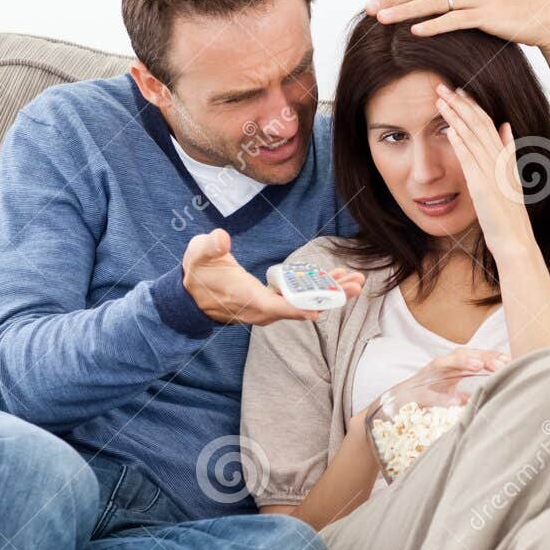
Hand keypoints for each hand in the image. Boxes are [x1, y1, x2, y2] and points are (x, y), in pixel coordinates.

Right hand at [182, 230, 365, 324]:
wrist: (193, 295)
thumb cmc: (198, 273)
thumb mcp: (199, 254)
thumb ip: (210, 247)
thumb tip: (221, 239)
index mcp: (247, 298)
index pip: (275, 306)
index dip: (297, 308)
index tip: (319, 308)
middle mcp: (262, 309)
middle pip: (300, 306)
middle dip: (329, 297)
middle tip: (356, 284)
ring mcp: (269, 308)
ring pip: (304, 304)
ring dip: (330, 294)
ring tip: (355, 281)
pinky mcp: (273, 303)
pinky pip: (300, 299)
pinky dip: (318, 291)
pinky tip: (336, 279)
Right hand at [349, 346, 509, 434]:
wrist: (389, 415)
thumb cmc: (427, 407)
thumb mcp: (454, 401)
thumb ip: (471, 397)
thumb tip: (501, 400)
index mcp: (453, 371)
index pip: (477, 358)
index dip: (494, 358)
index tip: (513, 362)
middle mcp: (440, 369)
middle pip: (464, 354)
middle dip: (483, 356)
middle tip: (501, 362)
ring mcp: (424, 378)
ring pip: (444, 364)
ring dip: (461, 362)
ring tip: (478, 365)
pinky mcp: (411, 393)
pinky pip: (426, 392)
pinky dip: (439, 396)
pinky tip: (453, 400)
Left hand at [434, 85, 540, 261]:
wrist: (515, 238)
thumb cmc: (509, 212)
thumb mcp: (510, 176)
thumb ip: (508, 149)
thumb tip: (505, 125)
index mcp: (504, 156)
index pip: (487, 123)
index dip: (472, 105)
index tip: (458, 90)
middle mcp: (499, 160)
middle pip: (478, 124)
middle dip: (459, 104)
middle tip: (442, 87)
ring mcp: (492, 173)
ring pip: (473, 138)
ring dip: (455, 117)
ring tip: (440, 101)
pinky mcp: (484, 187)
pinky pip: (471, 161)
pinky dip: (461, 144)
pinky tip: (450, 131)